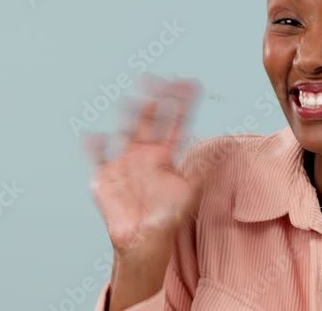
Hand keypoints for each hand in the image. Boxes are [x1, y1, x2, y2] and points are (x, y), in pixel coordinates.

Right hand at [87, 76, 201, 258]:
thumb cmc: (167, 217)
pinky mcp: (107, 176)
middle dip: (154, 99)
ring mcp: (125, 162)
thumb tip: (228, 150)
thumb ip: (205, 169)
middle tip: (157, 80)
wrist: (143, 240)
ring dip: (128, 117)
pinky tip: (94, 136)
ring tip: (131, 101)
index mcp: (165, 155)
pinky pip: (99, 157)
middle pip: (150, 120)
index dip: (182, 104)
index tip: (188, 84)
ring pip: (126, 132)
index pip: (176, 123)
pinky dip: (95, 147)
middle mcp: (145, 153)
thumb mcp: (190, 191)